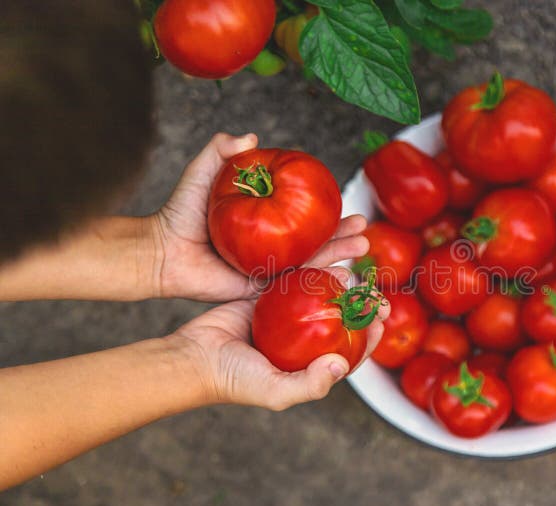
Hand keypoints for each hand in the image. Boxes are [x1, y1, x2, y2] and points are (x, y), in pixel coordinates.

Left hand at [150, 132, 367, 301]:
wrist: (162, 252)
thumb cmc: (180, 212)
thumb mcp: (202, 174)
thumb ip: (221, 152)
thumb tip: (252, 136)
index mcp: (265, 221)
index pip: (303, 214)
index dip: (327, 210)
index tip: (347, 202)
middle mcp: (271, 246)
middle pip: (316, 241)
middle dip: (343, 236)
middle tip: (364, 229)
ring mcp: (267, 268)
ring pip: (310, 263)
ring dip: (338, 256)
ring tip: (362, 246)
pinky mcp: (259, 289)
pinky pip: (291, 284)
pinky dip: (317, 279)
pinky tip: (341, 275)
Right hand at [171, 268, 388, 409]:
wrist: (192, 357)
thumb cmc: (234, 381)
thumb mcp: (275, 392)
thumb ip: (310, 384)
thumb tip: (340, 364)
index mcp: (307, 364)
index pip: (348, 352)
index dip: (368, 337)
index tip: (381, 320)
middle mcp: (299, 341)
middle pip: (339, 320)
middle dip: (362, 307)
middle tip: (380, 295)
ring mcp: (284, 318)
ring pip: (320, 294)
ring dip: (343, 280)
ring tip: (362, 268)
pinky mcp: (267, 295)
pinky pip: (295, 278)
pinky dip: (313, 270)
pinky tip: (332, 261)